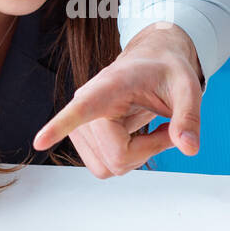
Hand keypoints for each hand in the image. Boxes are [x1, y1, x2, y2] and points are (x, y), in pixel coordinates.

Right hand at [31, 22, 203, 177]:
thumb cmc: (166, 70)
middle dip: (148, 152)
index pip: (81, 109)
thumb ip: (189, 117)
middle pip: (115, 158)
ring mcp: (81, 125)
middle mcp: (86, 104)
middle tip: (169, 130)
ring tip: (152, 130)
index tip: (40, 141)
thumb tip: (189, 147)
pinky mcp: (84, 138)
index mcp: (109, 86)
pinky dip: (129, 158)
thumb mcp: (187, 87)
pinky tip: (140, 136)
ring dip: (137, 157)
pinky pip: (107, 167)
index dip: (60, 126)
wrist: (153, 62)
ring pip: (109, 168)